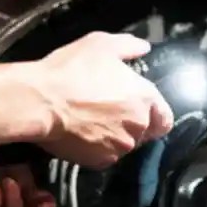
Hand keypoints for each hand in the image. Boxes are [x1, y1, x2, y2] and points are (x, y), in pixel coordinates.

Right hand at [30, 32, 173, 168]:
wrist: (41, 102)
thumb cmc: (71, 70)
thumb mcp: (101, 45)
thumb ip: (128, 46)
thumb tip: (144, 48)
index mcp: (145, 98)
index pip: (165, 118)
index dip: (155, 115)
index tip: (140, 109)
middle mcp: (139, 125)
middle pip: (144, 131)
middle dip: (130, 123)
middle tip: (106, 110)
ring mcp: (121, 146)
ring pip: (124, 144)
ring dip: (113, 135)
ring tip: (90, 121)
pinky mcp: (101, 161)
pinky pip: (105, 155)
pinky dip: (96, 147)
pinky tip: (81, 133)